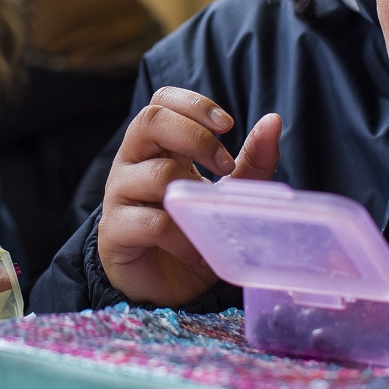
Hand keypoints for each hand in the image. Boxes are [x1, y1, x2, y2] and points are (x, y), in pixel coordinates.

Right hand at [97, 87, 280, 305]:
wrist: (168, 287)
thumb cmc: (192, 231)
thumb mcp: (229, 193)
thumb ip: (252, 160)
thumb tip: (274, 120)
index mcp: (157, 146)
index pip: (163, 101)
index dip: (194, 104)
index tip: (228, 125)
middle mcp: (133, 162)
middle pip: (151, 120)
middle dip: (196, 136)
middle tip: (227, 165)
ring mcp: (119, 195)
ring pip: (156, 172)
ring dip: (194, 194)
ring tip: (209, 218)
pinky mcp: (115, 231)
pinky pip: (152, 222)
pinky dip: (183, 236)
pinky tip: (195, 249)